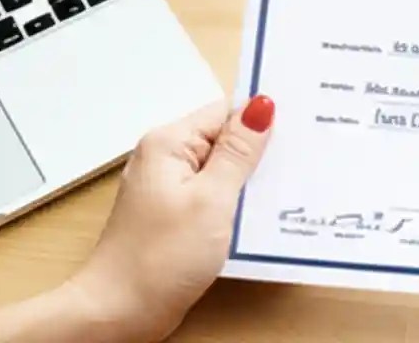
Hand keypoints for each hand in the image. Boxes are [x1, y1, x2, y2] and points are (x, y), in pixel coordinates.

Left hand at [64, 95, 275, 342]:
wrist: (119, 312)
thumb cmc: (160, 258)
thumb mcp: (213, 199)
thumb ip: (238, 151)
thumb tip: (261, 107)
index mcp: (169, 143)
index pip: (225, 112)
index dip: (261, 120)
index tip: (299, 131)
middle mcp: (165, 159)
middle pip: (224, 139)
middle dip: (259, 152)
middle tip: (298, 165)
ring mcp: (167, 188)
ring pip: (221, 170)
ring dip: (248, 182)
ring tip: (282, 193)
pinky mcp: (173, 215)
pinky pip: (212, 196)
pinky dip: (234, 204)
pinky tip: (255, 218)